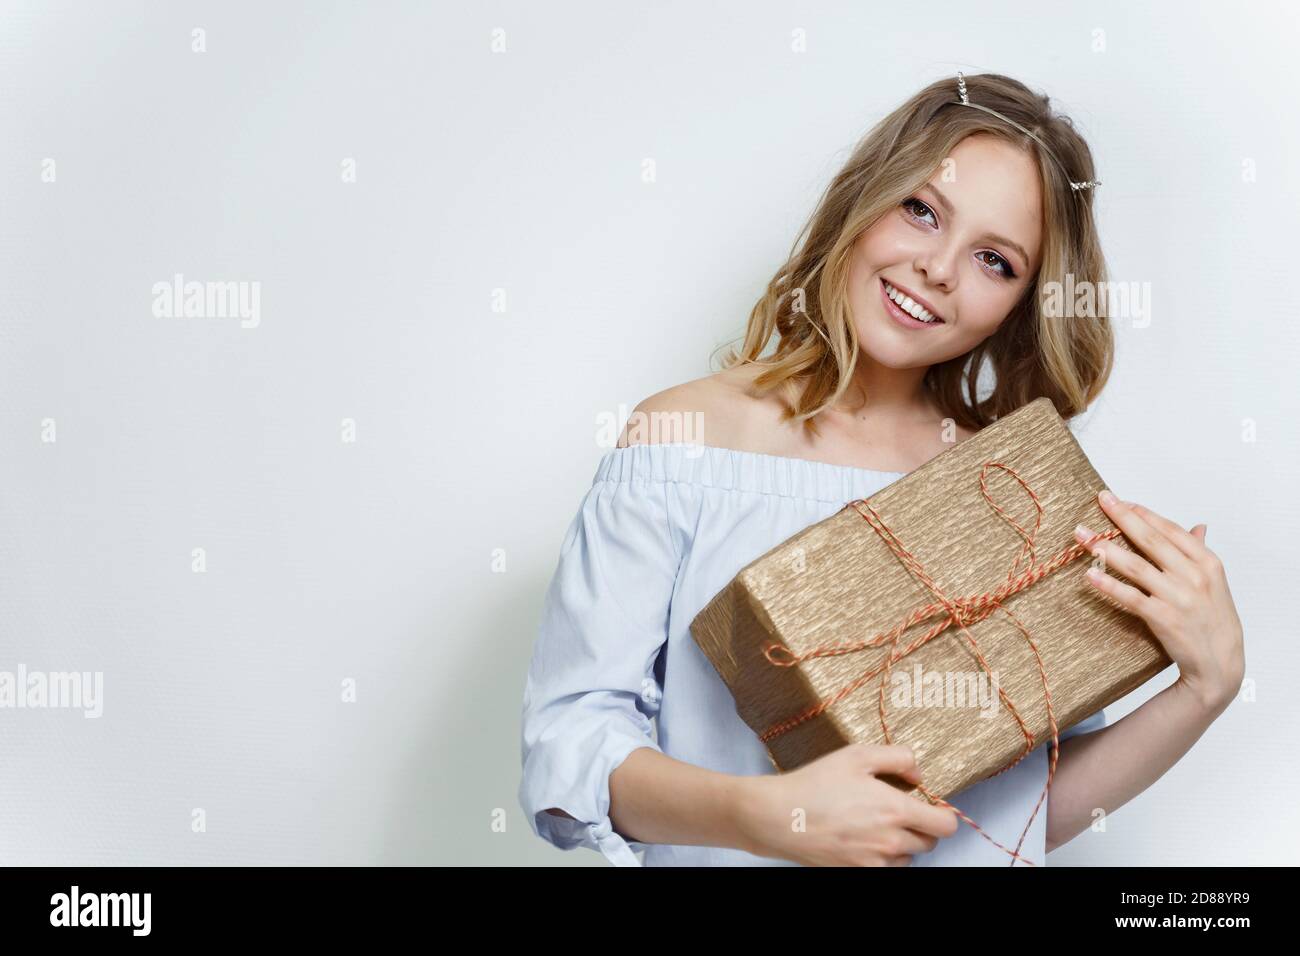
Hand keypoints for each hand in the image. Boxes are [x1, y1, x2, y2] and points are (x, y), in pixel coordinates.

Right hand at [735, 743, 958, 865]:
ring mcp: (874, 863)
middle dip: (920, 826)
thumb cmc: (815, 784)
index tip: (931, 807)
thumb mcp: (857, 755)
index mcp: (895, 810)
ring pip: (907, 858)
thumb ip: (898, 757)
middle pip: (929, 843)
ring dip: (901, 844)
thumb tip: (919, 774)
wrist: (778, 817)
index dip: (943, 815)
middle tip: (895, 810)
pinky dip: (882, 857)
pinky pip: (886, 870)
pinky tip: (862, 839)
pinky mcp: (858, 874)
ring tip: (874, 825)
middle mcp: (890, 842)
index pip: (946, 825)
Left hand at [1075, 489, 1244, 714]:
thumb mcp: (1214, 583)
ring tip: (1082, 535)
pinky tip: (1089, 575)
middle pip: (1151, 541)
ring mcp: (1178, 597)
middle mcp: (1194, 576)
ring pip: (1136, 566)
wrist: (1219, 662)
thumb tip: (1199, 526)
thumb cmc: (1214, 618)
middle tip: (1100, 500)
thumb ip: (1200, 553)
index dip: (1143, 514)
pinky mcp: (1163, 618)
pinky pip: (1130, 597)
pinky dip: (1108, 585)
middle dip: (1122, 518)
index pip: (1170, 530)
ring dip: (1106, 548)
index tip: (1120, 500)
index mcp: (1207, 562)